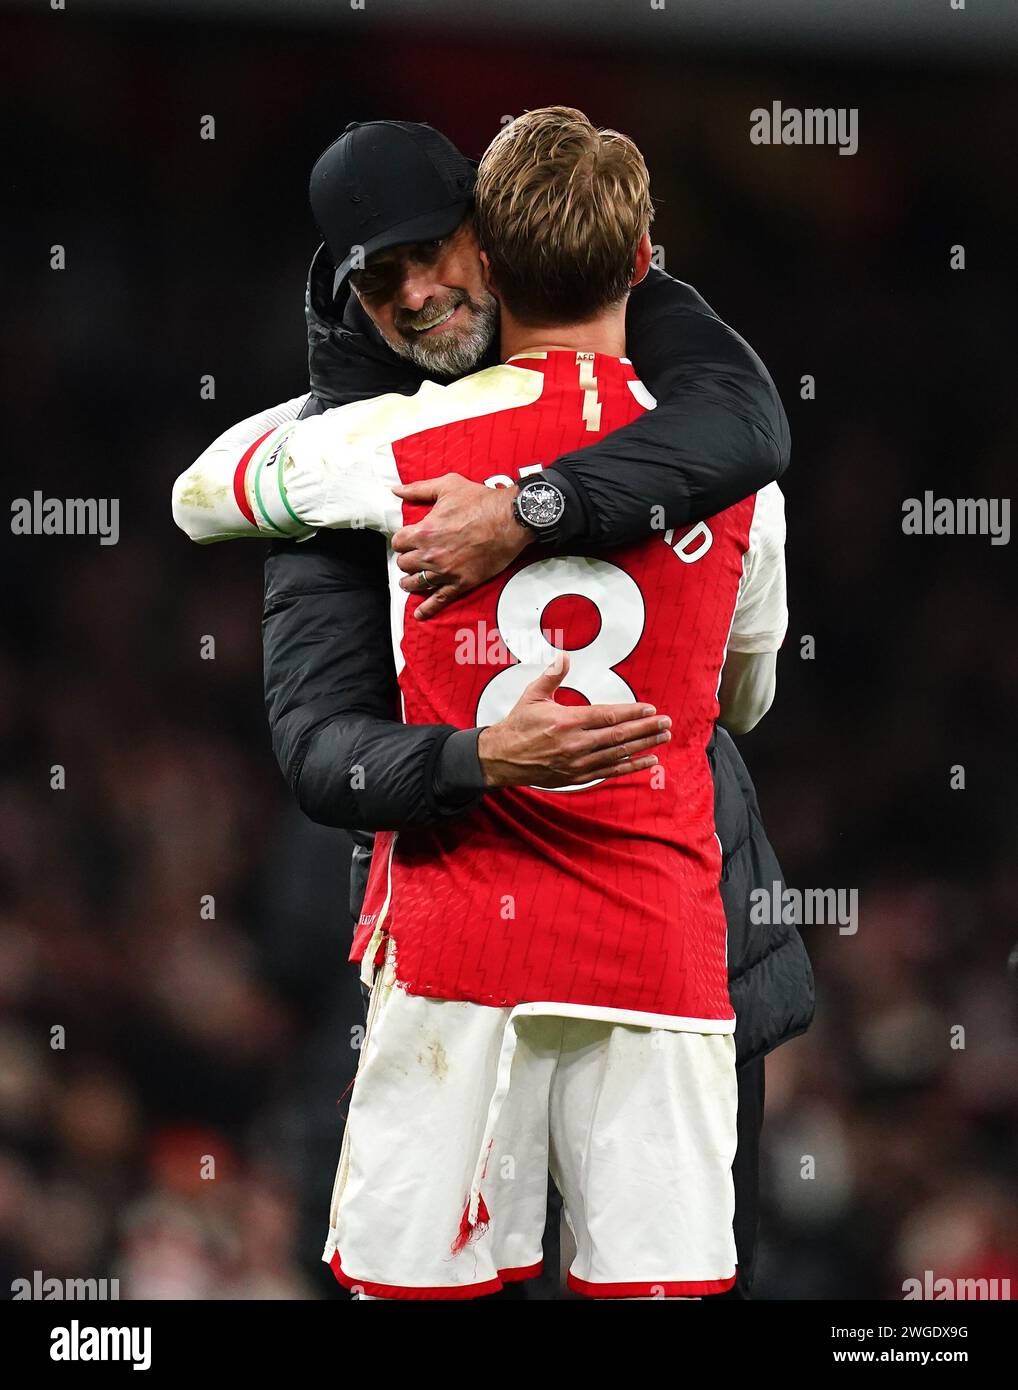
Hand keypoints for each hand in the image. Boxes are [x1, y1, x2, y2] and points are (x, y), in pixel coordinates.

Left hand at [391, 475, 529, 618]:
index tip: (406, 540)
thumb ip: (419, 489)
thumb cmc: (481, 501)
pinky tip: (420, 614)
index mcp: (424, 531)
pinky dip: (427, 609)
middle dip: (406, 560)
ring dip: (410, 582)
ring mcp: (445, 572)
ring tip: (409, 582)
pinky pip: (439, 600)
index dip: (401, 541)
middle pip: (404, 564)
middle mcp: (431, 554)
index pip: (398, 543)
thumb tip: (396, 490)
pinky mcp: (461, 583)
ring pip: (416, 583)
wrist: (510, 520)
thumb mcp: (447, 486)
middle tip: (411, 558)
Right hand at [476, 655, 670, 789]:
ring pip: (618, 754)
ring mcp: (577, 763)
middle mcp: (575, 744)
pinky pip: (610, 771)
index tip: (650, 708)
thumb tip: (564, 657)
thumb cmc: (518, 725)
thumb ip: (551, 676)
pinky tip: (648, 761)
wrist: (501, 759)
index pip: (607, 716)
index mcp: (566, 721)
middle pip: (618, 736)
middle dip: (645, 728)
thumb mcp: (532, 696)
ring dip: (644, 746)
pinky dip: (631, 766)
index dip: (631, 712)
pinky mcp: (577, 776)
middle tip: (666, 722)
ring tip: (663, 738)